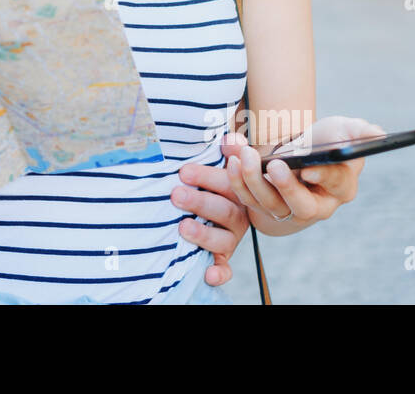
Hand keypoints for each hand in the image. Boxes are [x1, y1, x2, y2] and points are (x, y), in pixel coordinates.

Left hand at [171, 160, 250, 285]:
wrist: (228, 202)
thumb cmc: (217, 179)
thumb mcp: (225, 163)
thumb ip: (230, 150)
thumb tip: (229, 139)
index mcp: (238, 190)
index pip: (226, 183)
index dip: (206, 177)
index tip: (183, 171)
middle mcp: (238, 214)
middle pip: (223, 210)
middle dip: (198, 202)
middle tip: (175, 195)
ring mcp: (230, 236)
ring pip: (222, 239)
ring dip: (203, 234)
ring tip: (182, 227)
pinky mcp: (223, 255)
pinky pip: (224, 267)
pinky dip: (218, 273)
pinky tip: (208, 275)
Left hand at [220, 116, 384, 229]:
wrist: (299, 150)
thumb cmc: (327, 141)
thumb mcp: (343, 130)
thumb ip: (358, 130)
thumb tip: (378, 133)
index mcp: (342, 187)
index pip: (337, 185)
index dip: (324, 176)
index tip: (308, 167)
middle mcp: (316, 205)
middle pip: (301, 205)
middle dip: (286, 186)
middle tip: (274, 165)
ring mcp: (288, 208)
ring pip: (269, 203)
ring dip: (252, 179)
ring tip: (243, 154)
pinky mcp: (263, 204)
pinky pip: (247, 198)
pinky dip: (236, 179)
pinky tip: (231, 156)